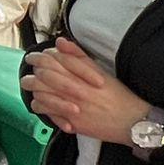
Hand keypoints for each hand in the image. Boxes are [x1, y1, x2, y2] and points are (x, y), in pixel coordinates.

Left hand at [21, 38, 149, 145]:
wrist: (132, 121)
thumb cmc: (118, 96)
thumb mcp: (101, 71)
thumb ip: (78, 56)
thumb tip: (60, 42)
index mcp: (80, 75)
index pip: (49, 61)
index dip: (37, 57)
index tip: (33, 57)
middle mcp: (73, 89)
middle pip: (41, 76)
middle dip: (31, 71)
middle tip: (30, 71)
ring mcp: (70, 106)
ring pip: (39, 94)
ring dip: (34, 89)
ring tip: (35, 87)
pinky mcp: (70, 122)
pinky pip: (46, 113)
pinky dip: (41, 107)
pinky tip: (44, 104)